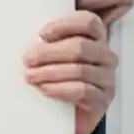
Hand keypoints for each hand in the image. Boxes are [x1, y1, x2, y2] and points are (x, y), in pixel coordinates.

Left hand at [24, 11, 115, 133]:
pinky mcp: (103, 99)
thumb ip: (47, 40)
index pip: (88, 22)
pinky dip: (59, 89)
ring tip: (31, 76)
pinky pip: (83, 91)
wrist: (64, 111)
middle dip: (49, 53)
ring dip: (49, 72)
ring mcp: (106, 78)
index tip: (42, 34)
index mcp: (95, 37)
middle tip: (28, 59)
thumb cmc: (56, 75)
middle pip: (80, 47)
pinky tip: (45, 88)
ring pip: (80, 70)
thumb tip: (26, 35)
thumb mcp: (51, 52)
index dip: (64, 25)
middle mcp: (105, 56)